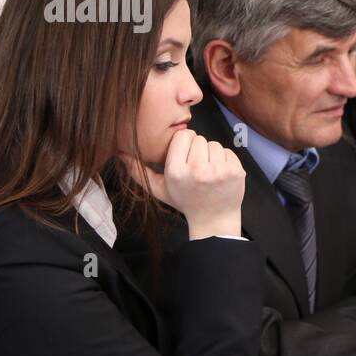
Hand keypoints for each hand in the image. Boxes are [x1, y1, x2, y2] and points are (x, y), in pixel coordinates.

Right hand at [125, 129, 244, 239]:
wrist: (214, 219)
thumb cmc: (186, 201)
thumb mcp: (159, 189)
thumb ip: (139, 172)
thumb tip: (120, 154)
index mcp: (176, 171)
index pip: (183, 135)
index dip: (184, 144)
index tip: (184, 155)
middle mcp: (197, 170)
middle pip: (199, 138)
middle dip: (197, 150)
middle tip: (197, 167)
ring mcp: (218, 171)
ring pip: (214, 144)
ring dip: (212, 155)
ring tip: (208, 171)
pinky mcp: (235, 172)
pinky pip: (228, 151)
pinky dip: (225, 160)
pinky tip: (220, 174)